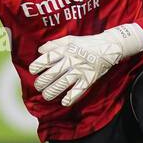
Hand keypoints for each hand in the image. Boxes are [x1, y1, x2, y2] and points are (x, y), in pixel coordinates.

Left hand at [28, 23, 142, 106]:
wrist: (109, 47)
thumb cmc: (87, 44)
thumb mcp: (70, 39)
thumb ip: (54, 44)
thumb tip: (40, 51)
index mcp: (66, 50)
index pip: (48, 59)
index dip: (37, 65)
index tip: (32, 71)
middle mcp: (71, 60)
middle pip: (52, 73)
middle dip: (42, 81)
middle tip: (38, 86)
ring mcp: (80, 71)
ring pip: (63, 83)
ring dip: (52, 91)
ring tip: (46, 95)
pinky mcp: (89, 79)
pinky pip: (79, 90)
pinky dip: (71, 98)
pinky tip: (64, 102)